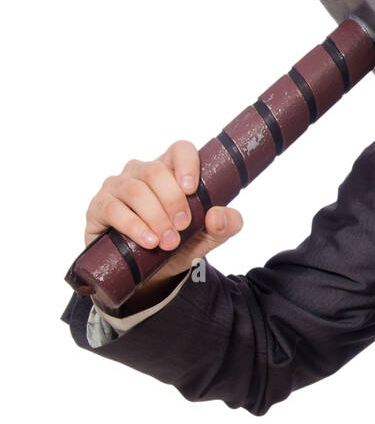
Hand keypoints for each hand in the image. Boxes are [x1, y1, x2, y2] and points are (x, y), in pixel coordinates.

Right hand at [85, 140, 242, 310]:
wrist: (152, 274)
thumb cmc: (182, 244)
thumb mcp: (210, 237)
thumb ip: (226, 225)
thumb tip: (218, 216)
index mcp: (171, 170)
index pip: (180, 149)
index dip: (187, 163)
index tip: (192, 189)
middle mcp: (141, 172)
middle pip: (155, 172)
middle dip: (172, 201)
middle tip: (183, 227)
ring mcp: (117, 187)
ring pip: (135, 190)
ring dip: (155, 217)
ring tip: (168, 241)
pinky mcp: (99, 207)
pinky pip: (113, 209)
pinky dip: (133, 226)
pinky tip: (148, 241)